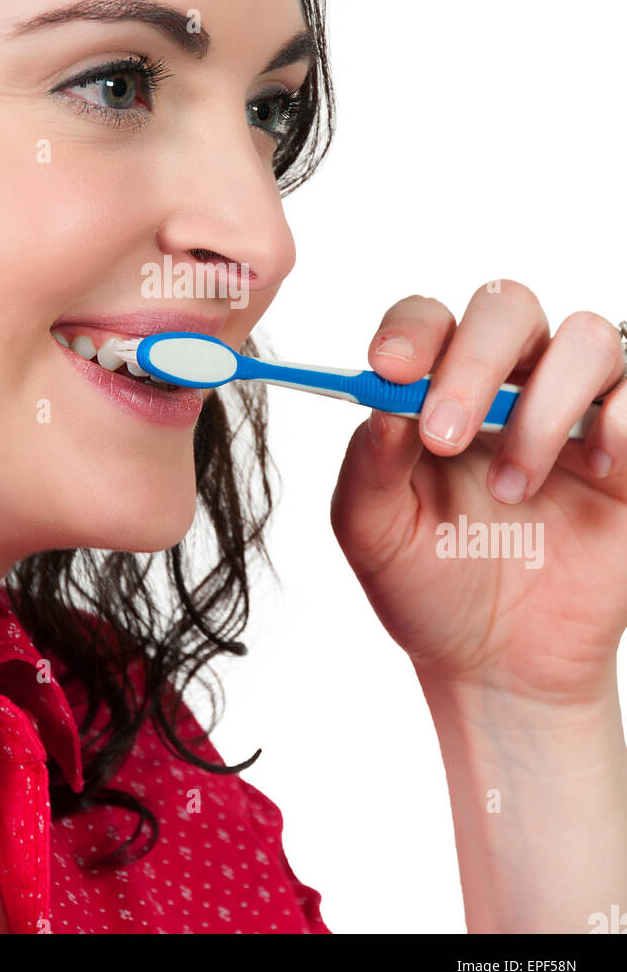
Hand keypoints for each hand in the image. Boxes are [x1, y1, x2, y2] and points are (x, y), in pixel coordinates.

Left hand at [330, 281, 626, 705]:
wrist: (500, 664)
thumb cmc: (431, 585)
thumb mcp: (374, 533)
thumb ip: (370, 463)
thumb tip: (382, 404)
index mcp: (437, 387)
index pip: (427, 319)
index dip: (410, 332)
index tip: (388, 370)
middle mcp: (509, 381)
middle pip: (507, 307)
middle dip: (475, 364)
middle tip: (445, 438)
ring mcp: (576, 407)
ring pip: (585, 337)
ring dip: (545, 408)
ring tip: (514, 489)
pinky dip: (621, 421)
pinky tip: (595, 470)